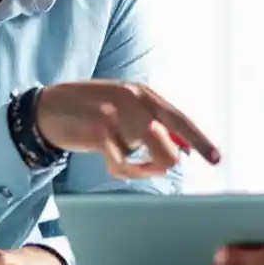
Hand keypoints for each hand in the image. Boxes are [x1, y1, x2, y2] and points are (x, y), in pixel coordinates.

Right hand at [35, 81, 220, 179]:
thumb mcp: (125, 111)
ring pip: (148, 155)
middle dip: (165, 162)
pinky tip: (110, 162)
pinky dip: (120, 169)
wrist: (47, 108)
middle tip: (153, 168)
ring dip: (140, 167)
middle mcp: (134, 100)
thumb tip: (183, 150)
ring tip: (122, 163)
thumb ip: (153, 125)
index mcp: (144, 94)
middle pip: (169, 141)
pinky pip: (123, 163)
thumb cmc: (91, 112)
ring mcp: (116, 114)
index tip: (216, 159)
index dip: (200, 140)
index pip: (180, 119)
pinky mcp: (99, 130)